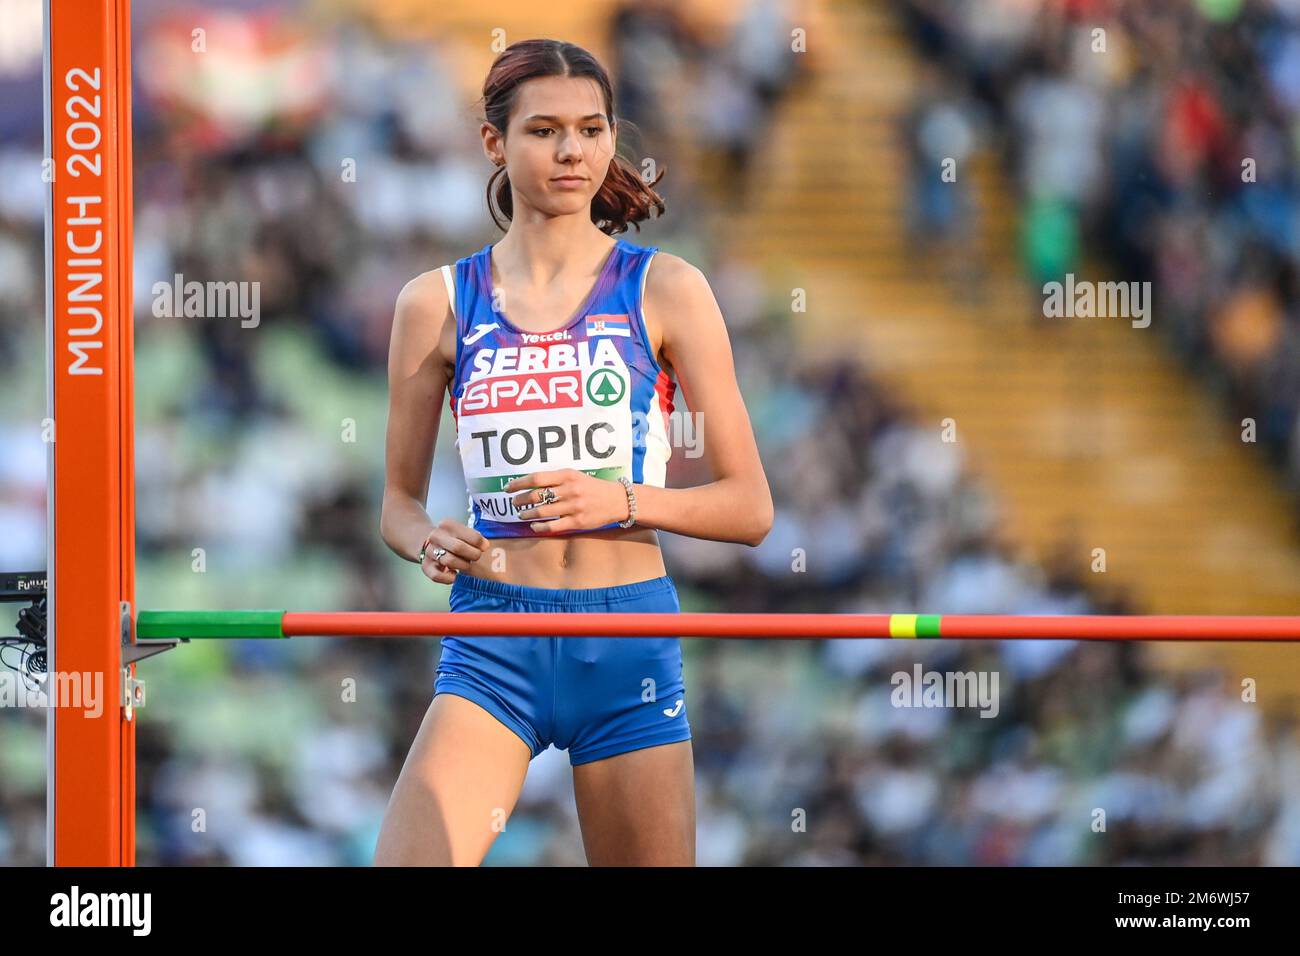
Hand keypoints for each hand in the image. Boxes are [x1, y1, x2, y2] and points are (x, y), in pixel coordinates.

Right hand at [420, 518, 488, 583]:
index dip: (480, 543)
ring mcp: (429, 551)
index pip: (470, 535)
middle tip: (476, 557)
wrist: (428, 542)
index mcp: (447, 525)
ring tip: (465, 564)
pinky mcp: (426, 566)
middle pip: (459, 548)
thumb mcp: (462, 531)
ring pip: (449, 561)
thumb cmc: (451, 538)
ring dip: (462, 565)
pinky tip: (454, 574)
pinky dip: (448, 578)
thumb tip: (485, 545)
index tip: (484, 547)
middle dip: (472, 555)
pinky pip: (437, 576)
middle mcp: (436, 536)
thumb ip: (475, 537)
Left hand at [505, 469, 629, 533]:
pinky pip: (553, 526)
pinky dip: (540, 527)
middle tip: (514, 503)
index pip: (537, 478)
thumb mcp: (576, 476)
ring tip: (522, 515)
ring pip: (542, 511)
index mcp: (567, 475)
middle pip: (536, 495)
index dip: (519, 483)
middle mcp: (570, 489)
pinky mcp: (578, 521)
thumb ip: (556, 479)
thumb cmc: (592, 487)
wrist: (617, 500)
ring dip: (528, 514)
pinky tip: (534, 526)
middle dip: (521, 500)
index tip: (508, 488)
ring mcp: (574, 506)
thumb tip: (531, 484)